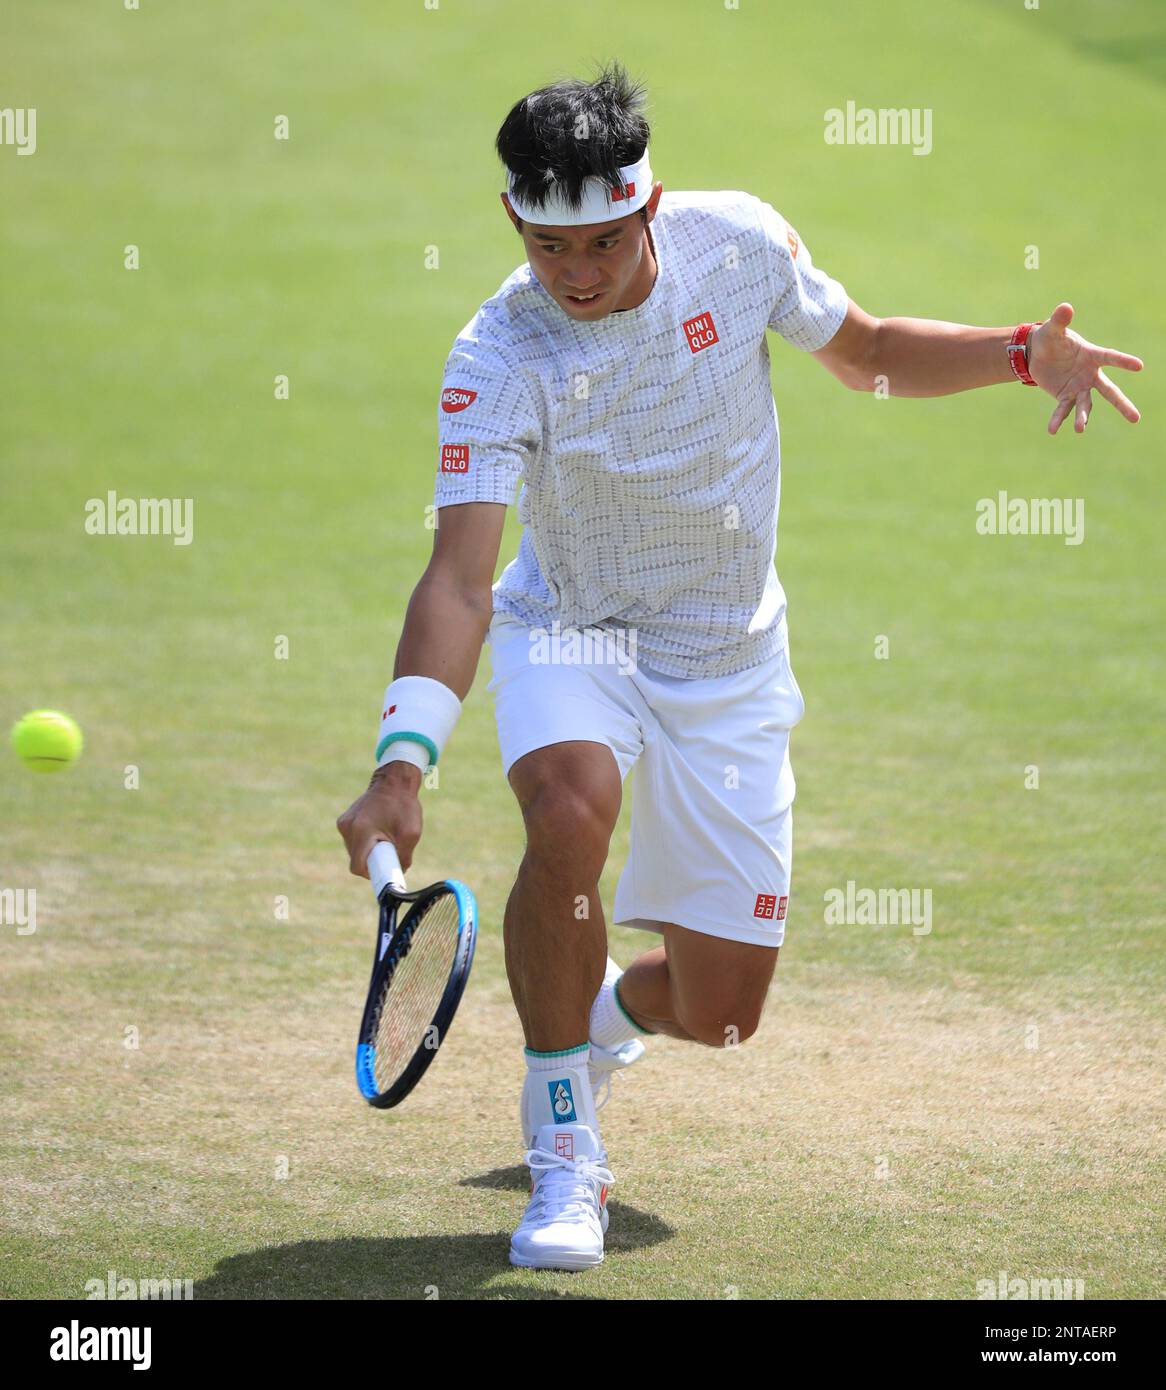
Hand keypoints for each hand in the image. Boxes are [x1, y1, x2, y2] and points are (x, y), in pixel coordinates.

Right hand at [336, 762, 422, 878]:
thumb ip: (404, 857)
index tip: (383, 871)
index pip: (357, 866)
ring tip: (385, 838)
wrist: (394, 781)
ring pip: (354, 851)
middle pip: (356, 859)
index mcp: (361, 830)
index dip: (371, 874)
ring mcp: (344, 823)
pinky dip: (366, 842)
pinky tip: (378, 831)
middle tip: (389, 852)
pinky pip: (353, 841)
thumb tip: (399, 873)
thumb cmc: (404, 805)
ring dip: (369, 851)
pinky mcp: (344, 820)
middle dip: (372, 861)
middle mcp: (347, 827)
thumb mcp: (411, 834)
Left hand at [1028, 302, 1142, 434]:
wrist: (1037, 354)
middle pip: (1109, 391)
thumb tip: (1065, 307)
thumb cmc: (1050, 338)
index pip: (1110, 357)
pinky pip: (1063, 409)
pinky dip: (1058, 419)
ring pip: (1085, 405)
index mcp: (1091, 355)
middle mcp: (1090, 374)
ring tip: (1079, 429)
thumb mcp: (1052, 329)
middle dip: (1121, 404)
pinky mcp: (1065, 396)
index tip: (1139, 366)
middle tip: (1135, 418)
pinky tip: (1052, 430)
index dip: (1123, 361)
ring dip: (1083, 417)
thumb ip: (1060, 320)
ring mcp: (1079, 387)